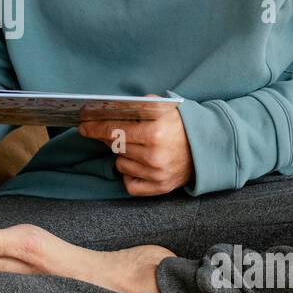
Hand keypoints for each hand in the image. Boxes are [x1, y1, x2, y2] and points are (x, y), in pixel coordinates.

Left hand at [78, 94, 192, 195]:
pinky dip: (129, 175)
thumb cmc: (184, 126)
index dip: (94, 127)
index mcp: (155, 133)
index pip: (114, 131)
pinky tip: (138, 165)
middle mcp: (154, 156)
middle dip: (108, 138)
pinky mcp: (159, 188)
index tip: (83, 125)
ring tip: (138, 148)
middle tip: (109, 132)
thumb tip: (113, 106)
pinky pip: (129, 184)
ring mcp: (156, 174)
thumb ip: (141, 104)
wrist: (209, 148)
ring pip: (120, 164)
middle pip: (115, 147)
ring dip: (123, 155)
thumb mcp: (166, 107)